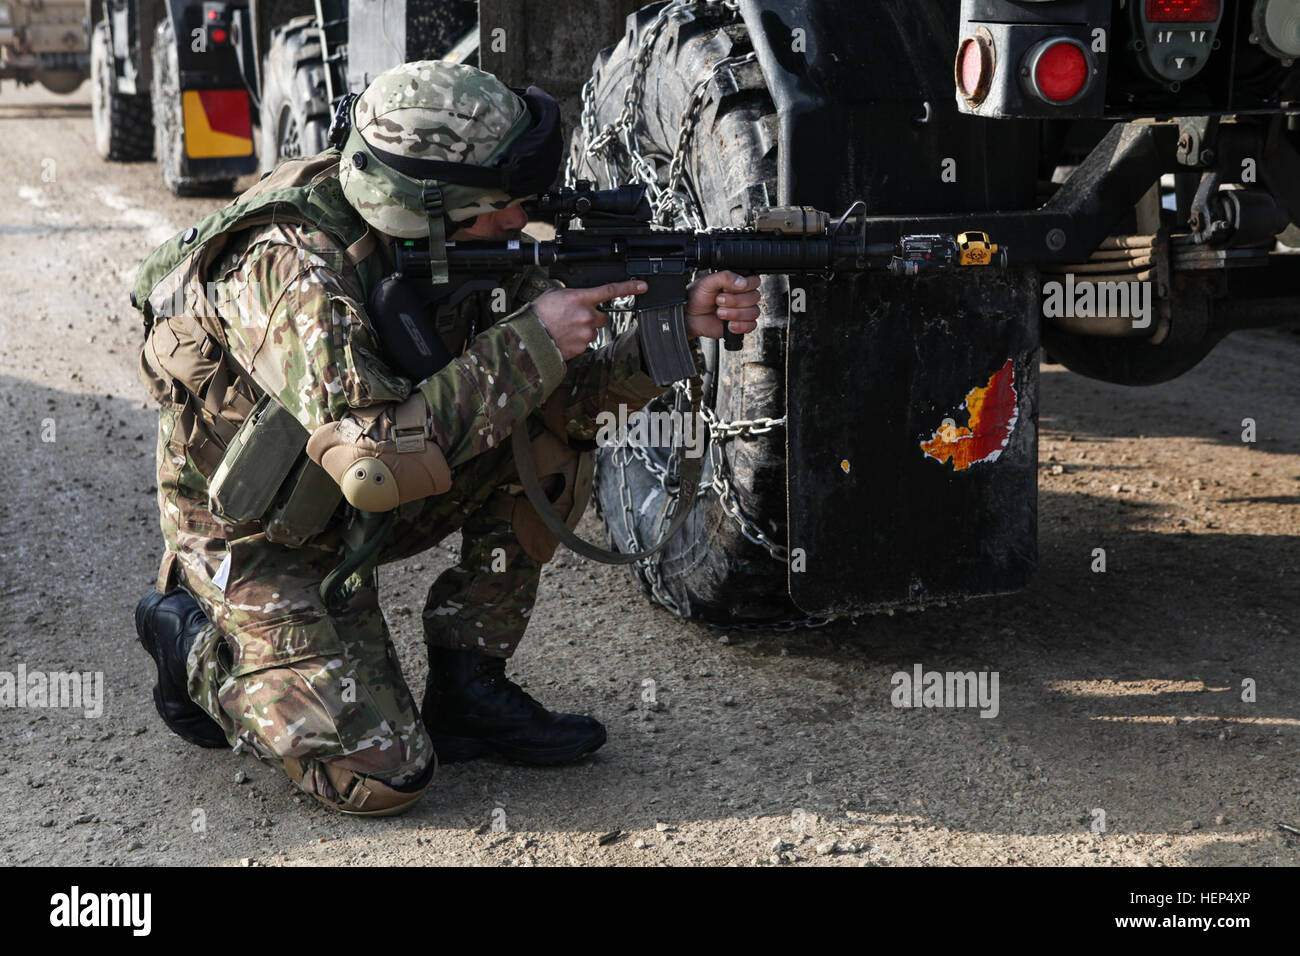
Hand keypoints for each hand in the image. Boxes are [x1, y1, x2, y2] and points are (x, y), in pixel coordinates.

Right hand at [532, 279, 647, 360]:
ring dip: (583, 330)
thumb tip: (577, 297)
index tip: (642, 287)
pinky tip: (564, 338)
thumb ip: (572, 295)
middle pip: (603, 316)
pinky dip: (577, 342)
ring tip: (565, 329)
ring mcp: (586, 332)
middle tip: (575, 318)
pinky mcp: (582, 347)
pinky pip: (585, 343)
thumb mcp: (554, 295)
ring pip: (593, 331)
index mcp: (581, 298)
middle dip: (593, 317)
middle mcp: (587, 315)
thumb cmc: (538, 315)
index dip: (629, 288)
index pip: (610, 291)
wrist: (530, 338)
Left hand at [685, 271, 760, 339]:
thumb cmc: (698, 297)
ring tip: (720, 313)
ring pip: (753, 312)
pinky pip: (751, 326)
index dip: (746, 286)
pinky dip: (740, 326)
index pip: (755, 281)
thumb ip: (726, 277)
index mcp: (737, 283)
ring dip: (736, 314)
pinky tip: (729, 324)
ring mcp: (743, 311)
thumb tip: (742, 282)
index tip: (731, 289)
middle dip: (735, 301)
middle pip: (754, 297)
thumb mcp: (708, 282)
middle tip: (719, 301)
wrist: (690, 316)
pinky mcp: (741, 324)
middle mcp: (743, 296)